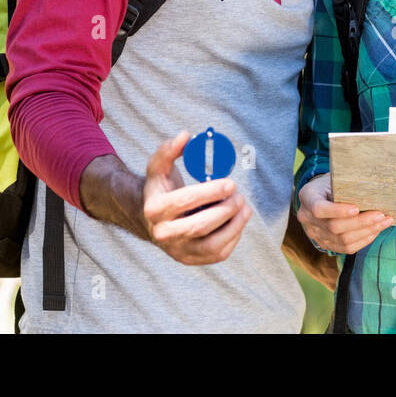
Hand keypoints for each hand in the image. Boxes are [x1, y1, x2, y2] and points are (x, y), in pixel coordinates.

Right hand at [142, 131, 251, 264]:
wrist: (151, 219)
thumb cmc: (160, 189)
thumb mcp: (158, 168)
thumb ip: (168, 150)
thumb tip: (186, 136)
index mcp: (154, 209)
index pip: (184, 202)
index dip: (210, 192)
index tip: (231, 183)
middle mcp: (163, 234)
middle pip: (199, 226)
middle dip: (225, 210)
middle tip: (239, 196)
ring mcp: (178, 251)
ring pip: (212, 245)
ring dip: (234, 226)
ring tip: (244, 208)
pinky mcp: (191, 260)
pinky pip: (218, 254)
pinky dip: (233, 237)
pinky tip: (238, 220)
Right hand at [296, 173, 394, 254]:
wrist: (321, 195)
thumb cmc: (332, 183)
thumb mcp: (334, 178)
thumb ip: (346, 184)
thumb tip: (372, 187)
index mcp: (307, 197)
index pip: (318, 209)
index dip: (337, 211)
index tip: (357, 208)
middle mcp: (307, 218)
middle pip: (334, 227)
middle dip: (361, 222)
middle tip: (381, 214)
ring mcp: (315, 234)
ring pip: (343, 240)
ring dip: (367, 231)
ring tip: (384, 221)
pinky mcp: (326, 244)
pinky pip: (347, 248)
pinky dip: (364, 239)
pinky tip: (376, 230)